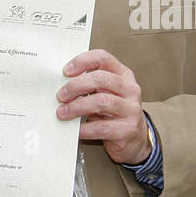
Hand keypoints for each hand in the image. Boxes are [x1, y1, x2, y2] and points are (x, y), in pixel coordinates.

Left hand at [57, 49, 151, 163]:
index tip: (66, 72)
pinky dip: (84, 128)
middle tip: (61, 95)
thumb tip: (61, 85)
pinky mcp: (128, 129)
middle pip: (101, 79)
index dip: (82, 62)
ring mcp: (131, 109)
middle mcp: (130, 89)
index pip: (103, 58)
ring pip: (101, 102)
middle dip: (76, 86)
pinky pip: (101, 127)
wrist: (134, 139)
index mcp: (123, 75)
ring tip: (63, 112)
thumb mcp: (106, 93)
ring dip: (77, 107)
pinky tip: (76, 129)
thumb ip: (90, 85)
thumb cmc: (114, 113)